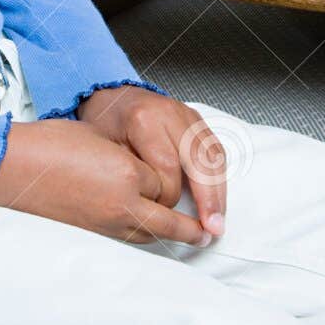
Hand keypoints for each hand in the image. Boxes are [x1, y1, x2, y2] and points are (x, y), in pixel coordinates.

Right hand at [0, 118, 208, 244]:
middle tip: (209, 231)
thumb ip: (126, 158)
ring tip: (190, 237)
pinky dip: (146, 237)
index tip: (178, 178)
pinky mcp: (94, 233)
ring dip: (171, 236)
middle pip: (168, 221)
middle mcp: (121, 203)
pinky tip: (150, 234)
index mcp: (126, 172)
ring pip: (152, 235)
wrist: (16, 167)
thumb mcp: (99, 141)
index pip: (166, 182)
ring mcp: (107, 223)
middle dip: (191, 227)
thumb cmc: (52, 144)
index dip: (169, 179)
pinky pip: (131, 239)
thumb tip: (142, 174)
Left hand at [77, 86, 225, 240]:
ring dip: (218, 190)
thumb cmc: (106, 122)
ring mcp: (187, 114)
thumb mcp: (107, 149)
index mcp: (145, 119)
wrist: (112, 97)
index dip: (168, 196)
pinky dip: (218, 176)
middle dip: (208, 198)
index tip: (165, 214)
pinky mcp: (197, 120)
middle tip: (211, 227)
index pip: (167, 167)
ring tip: (218, 218)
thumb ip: (132, 175)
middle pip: (199, 160)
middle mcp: (171, 113)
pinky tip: (217, 197)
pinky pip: (215, 150)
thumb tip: (154, 211)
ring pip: (213, 156)